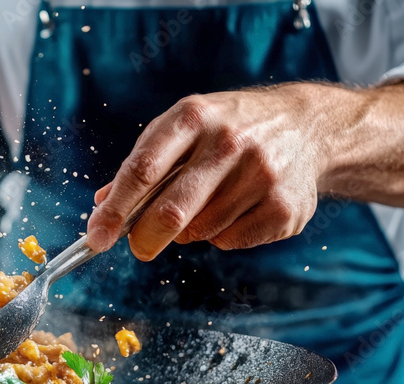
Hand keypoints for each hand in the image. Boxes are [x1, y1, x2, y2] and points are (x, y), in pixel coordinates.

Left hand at [86, 84, 332, 259]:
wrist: (308, 125)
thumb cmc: (227, 129)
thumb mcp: (183, 128)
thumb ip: (142, 163)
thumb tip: (101, 204)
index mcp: (193, 117)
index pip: (143, 170)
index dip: (114, 210)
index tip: (95, 237)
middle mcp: (228, 142)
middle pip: (171, 210)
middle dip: (145, 238)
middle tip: (138, 248)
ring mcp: (261, 175)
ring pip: (200, 231)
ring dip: (189, 231)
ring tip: (205, 205)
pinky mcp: (284, 207)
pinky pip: (230, 241)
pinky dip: (221, 236)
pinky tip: (236, 210)